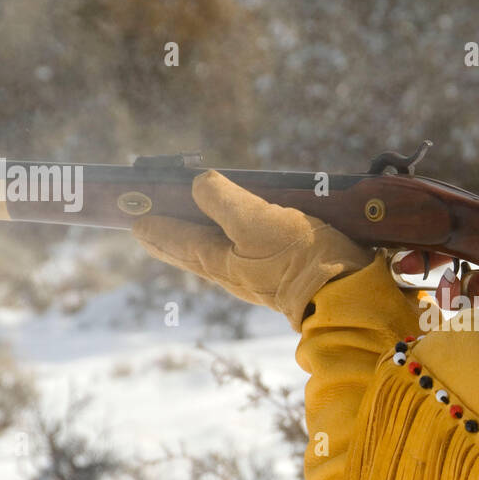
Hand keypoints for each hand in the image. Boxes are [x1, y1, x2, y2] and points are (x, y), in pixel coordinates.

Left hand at [132, 169, 372, 330]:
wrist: (344, 295)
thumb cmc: (299, 257)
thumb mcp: (257, 220)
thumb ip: (223, 200)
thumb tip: (197, 184)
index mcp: (218, 261)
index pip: (175, 240)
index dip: (155, 227)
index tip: (133, 220)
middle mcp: (231, 274)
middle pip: (191, 253)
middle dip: (169, 239)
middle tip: (147, 232)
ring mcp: (255, 278)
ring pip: (215, 256)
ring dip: (195, 243)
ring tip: (186, 233)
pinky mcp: (280, 278)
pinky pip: (241, 258)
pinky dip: (226, 247)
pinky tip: (237, 243)